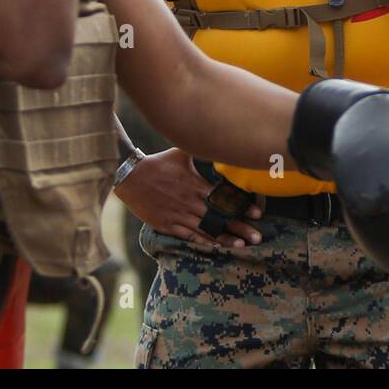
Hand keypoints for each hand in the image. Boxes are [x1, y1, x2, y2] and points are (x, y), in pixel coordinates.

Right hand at [114, 148, 263, 248]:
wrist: (130, 176)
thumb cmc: (157, 162)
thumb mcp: (180, 153)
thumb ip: (200, 150)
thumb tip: (217, 139)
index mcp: (195, 184)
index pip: (223, 197)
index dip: (241, 206)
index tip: (257, 213)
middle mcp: (189, 201)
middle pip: (219, 216)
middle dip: (240, 227)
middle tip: (258, 236)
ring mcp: (178, 214)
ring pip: (206, 229)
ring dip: (225, 238)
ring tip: (242, 246)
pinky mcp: (167, 224)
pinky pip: (188, 236)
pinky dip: (202, 242)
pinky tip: (215, 248)